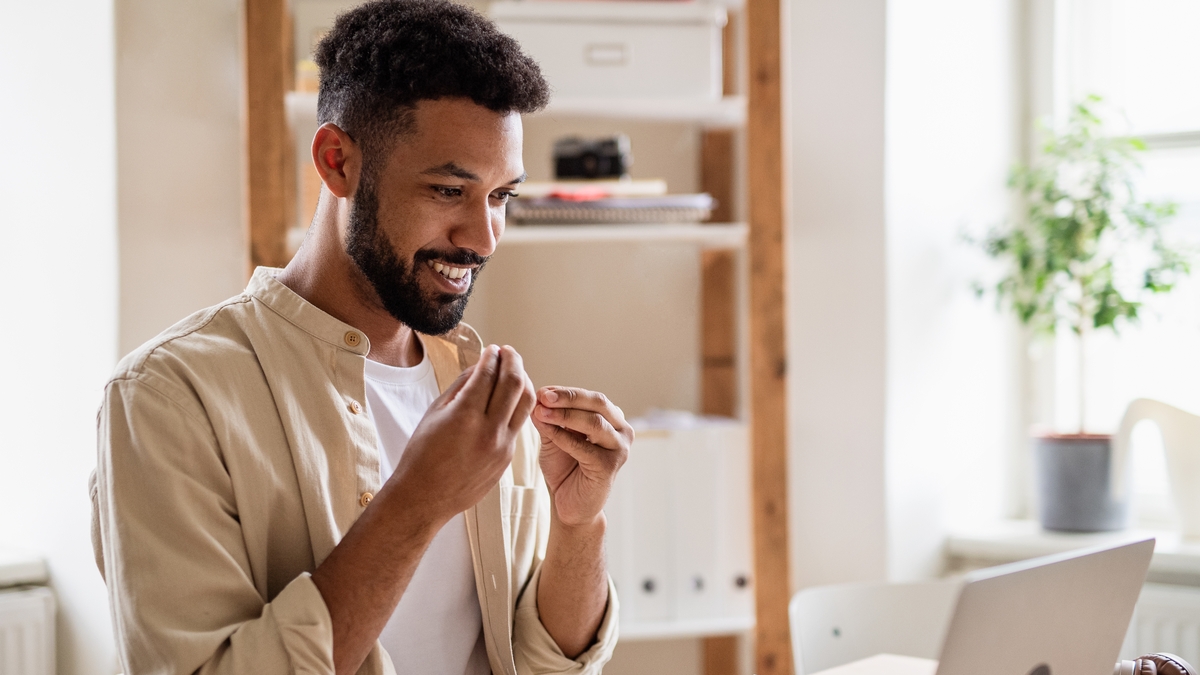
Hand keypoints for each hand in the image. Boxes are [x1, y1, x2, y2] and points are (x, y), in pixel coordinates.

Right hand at [391, 345, 535, 525]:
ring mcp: (502, 447)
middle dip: (513, 362)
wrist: (425, 498)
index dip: (492, 357)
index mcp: (465, 417)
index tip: (492, 349)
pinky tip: (509, 399)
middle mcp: (488, 431)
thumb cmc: (422, 454)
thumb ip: (461, 386)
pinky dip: (516, 406)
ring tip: (515, 371)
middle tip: (508, 352)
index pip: (488, 375)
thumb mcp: (435, 413)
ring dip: (523, 382)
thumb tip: (481, 365)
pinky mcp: (507, 459)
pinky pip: (518, 424)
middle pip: (514, 384)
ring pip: (526, 404)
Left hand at [532, 387, 632, 526]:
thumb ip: (548, 419)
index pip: (590, 397)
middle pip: (598, 403)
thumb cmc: (564, 469)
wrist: (568, 504)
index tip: (542, 391)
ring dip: (565, 415)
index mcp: (611, 419)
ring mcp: (619, 449)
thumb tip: (539, 397)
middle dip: (569, 398)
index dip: (566, 392)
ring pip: (594, 422)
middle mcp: (621, 431)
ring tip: (542, 412)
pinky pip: (584, 447)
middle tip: (544, 396)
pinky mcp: (610, 466)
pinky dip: (563, 437)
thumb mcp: (553, 437)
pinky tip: (547, 431)